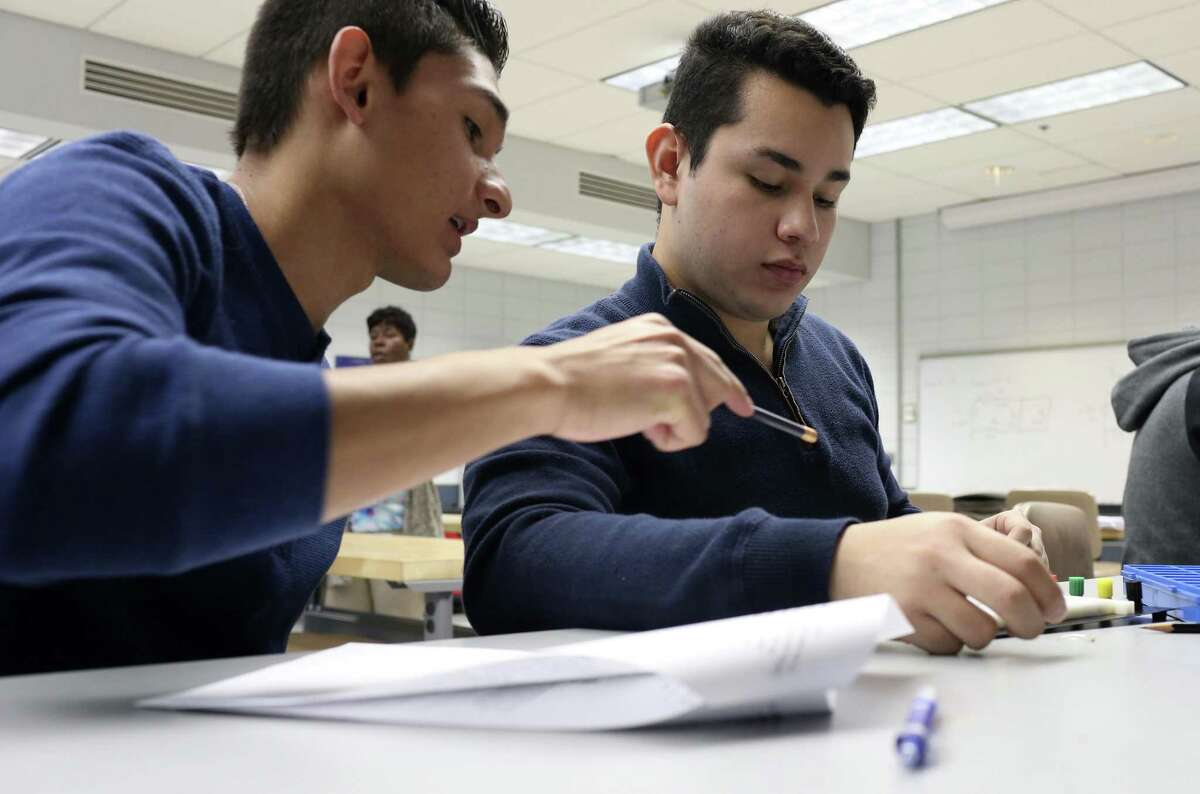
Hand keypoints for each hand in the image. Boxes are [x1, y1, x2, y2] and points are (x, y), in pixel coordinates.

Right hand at [534, 313, 752, 451]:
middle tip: (664, 425)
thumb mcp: (619, 357)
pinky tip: (640, 427)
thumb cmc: (572, 381)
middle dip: (702, 411)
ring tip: (633, 418)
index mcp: (658, 328)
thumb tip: (678, 396)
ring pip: (704, 414)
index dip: (726, 386)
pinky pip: (695, 433)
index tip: (742, 406)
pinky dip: (670, 441)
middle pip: (718, 383)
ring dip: (672, 428)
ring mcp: (678, 364)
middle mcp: (674, 339)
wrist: (550, 385)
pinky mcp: (678, 392)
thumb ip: (651, 366)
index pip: (707, 358)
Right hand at [829, 512, 1066, 653]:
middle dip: (1031, 623)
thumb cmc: (901, 548)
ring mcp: (922, 589)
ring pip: (982, 631)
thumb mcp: (942, 531)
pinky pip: (949, 645)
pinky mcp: (904, 618)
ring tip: (969, 623)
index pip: (1023, 563)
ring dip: (984, 635)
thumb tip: (1038, 588)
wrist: (839, 557)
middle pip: (1012, 598)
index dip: (1049, 592)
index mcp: (958, 530)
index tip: (1054, 609)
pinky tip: (936, 625)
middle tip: (1030, 628)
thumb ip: (986, 552)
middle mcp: (942, 557)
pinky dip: (951, 642)